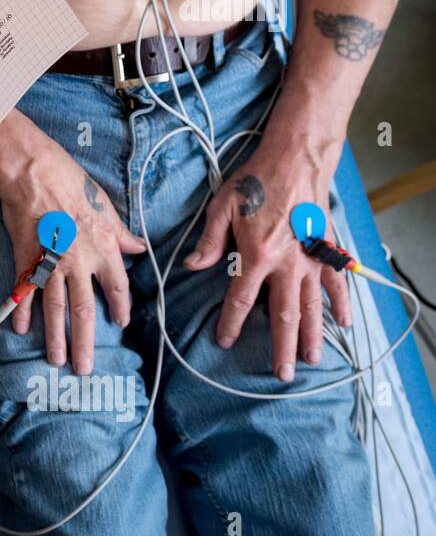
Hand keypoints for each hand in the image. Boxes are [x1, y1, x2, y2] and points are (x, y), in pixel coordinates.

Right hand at [0, 120, 145, 374]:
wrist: (35, 175)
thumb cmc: (72, 184)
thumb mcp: (107, 207)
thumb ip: (122, 233)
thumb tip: (139, 246)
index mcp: (105, 250)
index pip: (117, 288)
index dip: (120, 308)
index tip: (121, 324)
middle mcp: (80, 264)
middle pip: (84, 311)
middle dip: (85, 343)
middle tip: (85, 371)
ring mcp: (51, 266)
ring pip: (55, 310)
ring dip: (56, 338)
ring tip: (57, 361)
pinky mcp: (26, 261)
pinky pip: (24, 293)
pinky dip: (22, 312)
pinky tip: (21, 330)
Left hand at [183, 139, 350, 380]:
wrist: (295, 160)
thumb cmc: (255, 181)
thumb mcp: (221, 208)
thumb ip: (209, 241)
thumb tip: (193, 266)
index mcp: (255, 255)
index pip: (239, 299)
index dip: (231, 324)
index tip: (226, 341)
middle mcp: (286, 263)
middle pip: (283, 315)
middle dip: (281, 347)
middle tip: (282, 375)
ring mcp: (311, 259)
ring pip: (313, 306)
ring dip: (312, 336)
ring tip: (311, 361)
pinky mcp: (328, 250)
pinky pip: (337, 283)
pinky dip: (341, 304)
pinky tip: (343, 325)